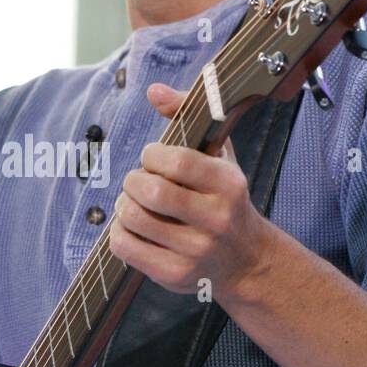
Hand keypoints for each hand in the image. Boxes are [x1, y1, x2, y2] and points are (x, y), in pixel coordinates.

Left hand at [108, 81, 271, 298]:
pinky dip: (119, 232)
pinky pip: (124, 246)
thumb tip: (154, 91)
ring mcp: (196, 251)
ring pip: (133, 218)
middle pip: (151, 192)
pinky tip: (132, 227)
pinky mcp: (175, 275)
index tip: (152, 158)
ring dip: (123, 206)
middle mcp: (216, 220)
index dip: (152, 155)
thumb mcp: (219, 155)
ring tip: (134, 204)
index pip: (177, 162)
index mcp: (229, 185)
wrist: (247, 262)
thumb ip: (188, 115)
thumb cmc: (224, 199)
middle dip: (133, 181)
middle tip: (138, 183)